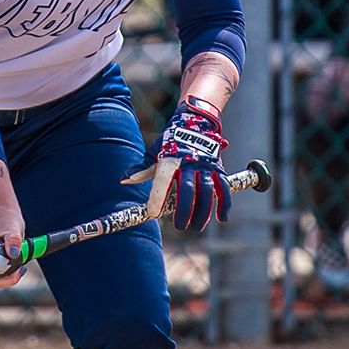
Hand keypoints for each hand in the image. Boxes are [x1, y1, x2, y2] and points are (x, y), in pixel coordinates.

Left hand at [124, 96, 230, 231]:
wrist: (196, 122)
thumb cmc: (171, 142)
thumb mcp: (154, 152)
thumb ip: (141, 169)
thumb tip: (124, 181)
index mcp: (170, 160)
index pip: (162, 181)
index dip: (157, 198)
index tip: (153, 213)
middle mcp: (189, 163)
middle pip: (187, 190)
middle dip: (183, 210)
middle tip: (179, 226)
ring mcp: (206, 166)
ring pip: (207, 191)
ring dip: (203, 211)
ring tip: (196, 227)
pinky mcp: (218, 169)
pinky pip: (224, 188)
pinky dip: (224, 203)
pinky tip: (221, 218)